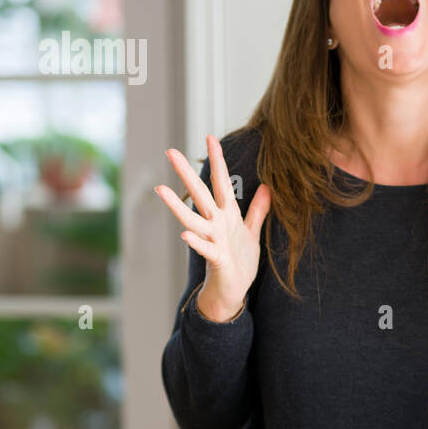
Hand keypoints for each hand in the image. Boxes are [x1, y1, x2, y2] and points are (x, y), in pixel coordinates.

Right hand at [154, 134, 271, 320]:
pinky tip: (184, 234)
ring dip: (177, 206)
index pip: (221, 182)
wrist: (234, 291)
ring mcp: (213, 241)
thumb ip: (257, 210)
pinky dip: (195, 242)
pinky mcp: (216, 259)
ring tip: (161, 190)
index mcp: (227, 215)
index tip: (210, 137)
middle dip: (186, 173)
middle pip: (200, 194)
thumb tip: (267, 186)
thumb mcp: (252, 232)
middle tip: (170, 151)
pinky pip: (204, 249)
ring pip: (193, 219)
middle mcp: (215, 224)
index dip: (218, 160)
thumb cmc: (240, 262)